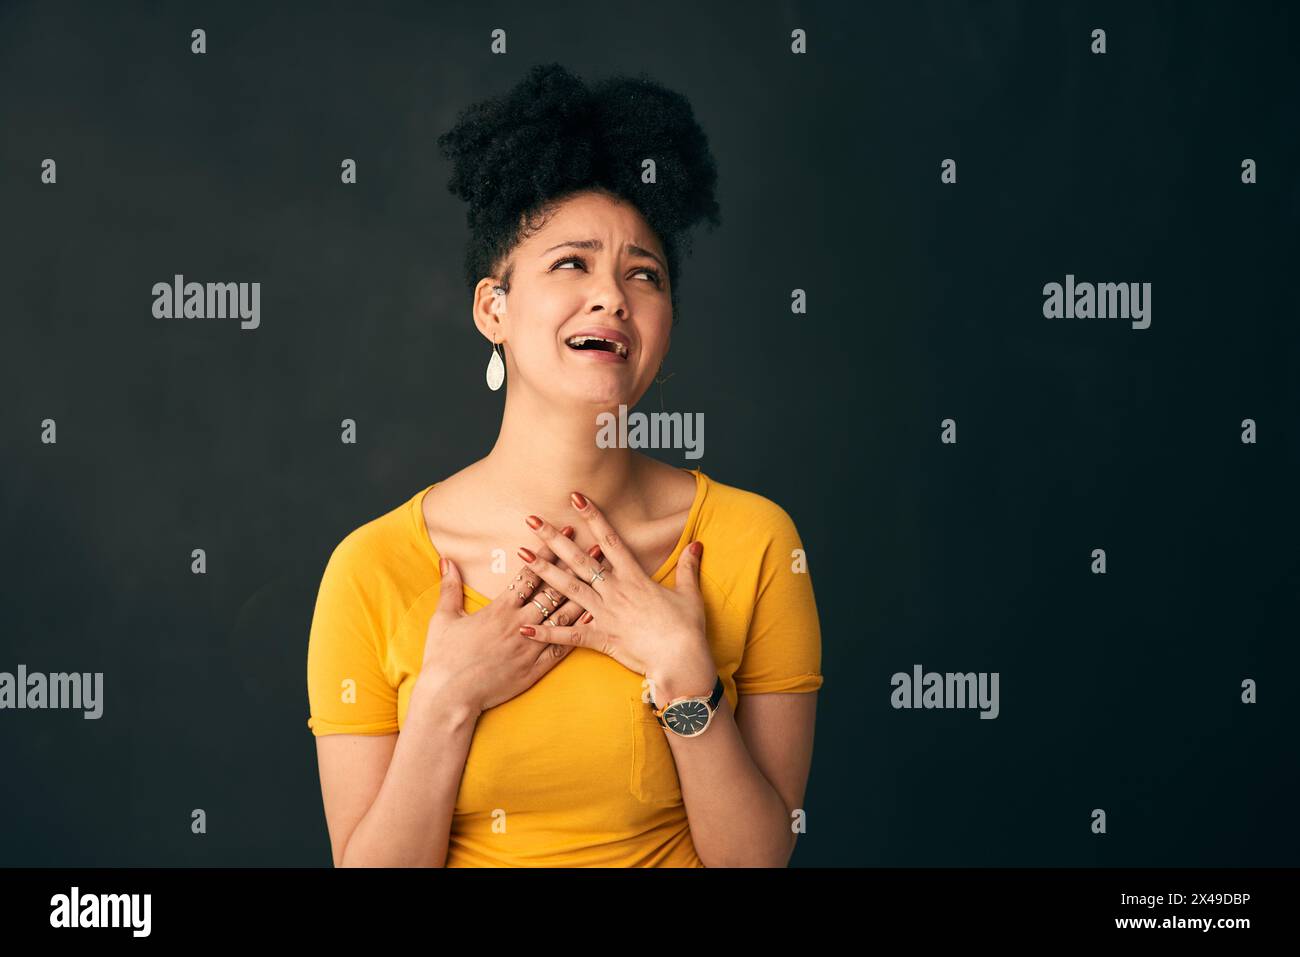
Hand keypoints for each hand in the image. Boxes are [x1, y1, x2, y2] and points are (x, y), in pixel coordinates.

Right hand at [417, 526, 594, 715]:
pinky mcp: (536, 668)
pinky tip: (596, 619)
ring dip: (584, 594)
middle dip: (574, 566)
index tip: (561, 534)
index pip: (530, 574)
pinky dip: (580, 631)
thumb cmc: (443, 658)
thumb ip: (449, 587)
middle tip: (593, 548)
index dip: (547, 552)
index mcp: (500, 609)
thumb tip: (447, 559)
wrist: (451, 697)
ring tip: (602, 578)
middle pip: (554, 590)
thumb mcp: (444, 618)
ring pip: (564, 616)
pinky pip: (563, 647)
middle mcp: (520, 624)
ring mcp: (531, 646)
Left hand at [514, 491, 714, 705]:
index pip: (609, 540)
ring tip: (522, 555)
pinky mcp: (600, 638)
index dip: (592, 516)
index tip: (576, 498)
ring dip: (543, 571)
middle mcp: (614, 591)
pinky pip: (568, 635)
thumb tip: (697, 543)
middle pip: (579, 559)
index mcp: (634, 577)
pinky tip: (524, 630)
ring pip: (567, 588)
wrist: (681, 660)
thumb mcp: (689, 593)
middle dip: (554, 538)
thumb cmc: (687, 628)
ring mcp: (604, 614)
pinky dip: (546, 634)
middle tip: (532, 520)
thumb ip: (689, 566)